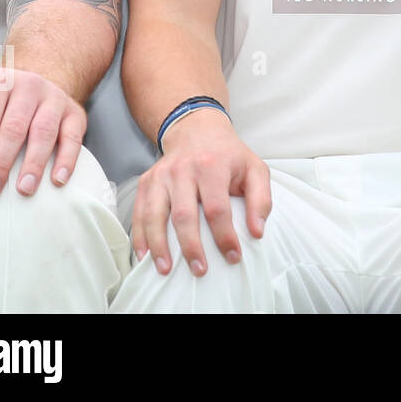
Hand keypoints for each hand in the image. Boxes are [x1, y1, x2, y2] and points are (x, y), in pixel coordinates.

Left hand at [0, 67, 86, 197]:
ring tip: (23, 189)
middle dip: (1, 162)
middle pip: (14, 127)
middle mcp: (29, 86)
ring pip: (44, 131)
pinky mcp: (74, 112)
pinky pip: (74, 136)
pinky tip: (57, 179)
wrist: (32, 87)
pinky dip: (67, 159)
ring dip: (33, 163)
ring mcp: (55, 98)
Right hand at [131, 109, 271, 277]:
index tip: (233, 256)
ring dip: (159, 246)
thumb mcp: (255, 169)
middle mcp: (183, 170)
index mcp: (212, 166)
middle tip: (199, 270)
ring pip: (155, 215)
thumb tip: (257, 232)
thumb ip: (261, 199)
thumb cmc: (229, 156)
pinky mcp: (146, 181)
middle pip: (184, 215)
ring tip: (166, 270)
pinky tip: (144, 256)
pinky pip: (139, 212)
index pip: (217, 208)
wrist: (197, 130)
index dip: (225, 236)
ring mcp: (161, 175)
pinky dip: (140, 236)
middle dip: (191, 247)